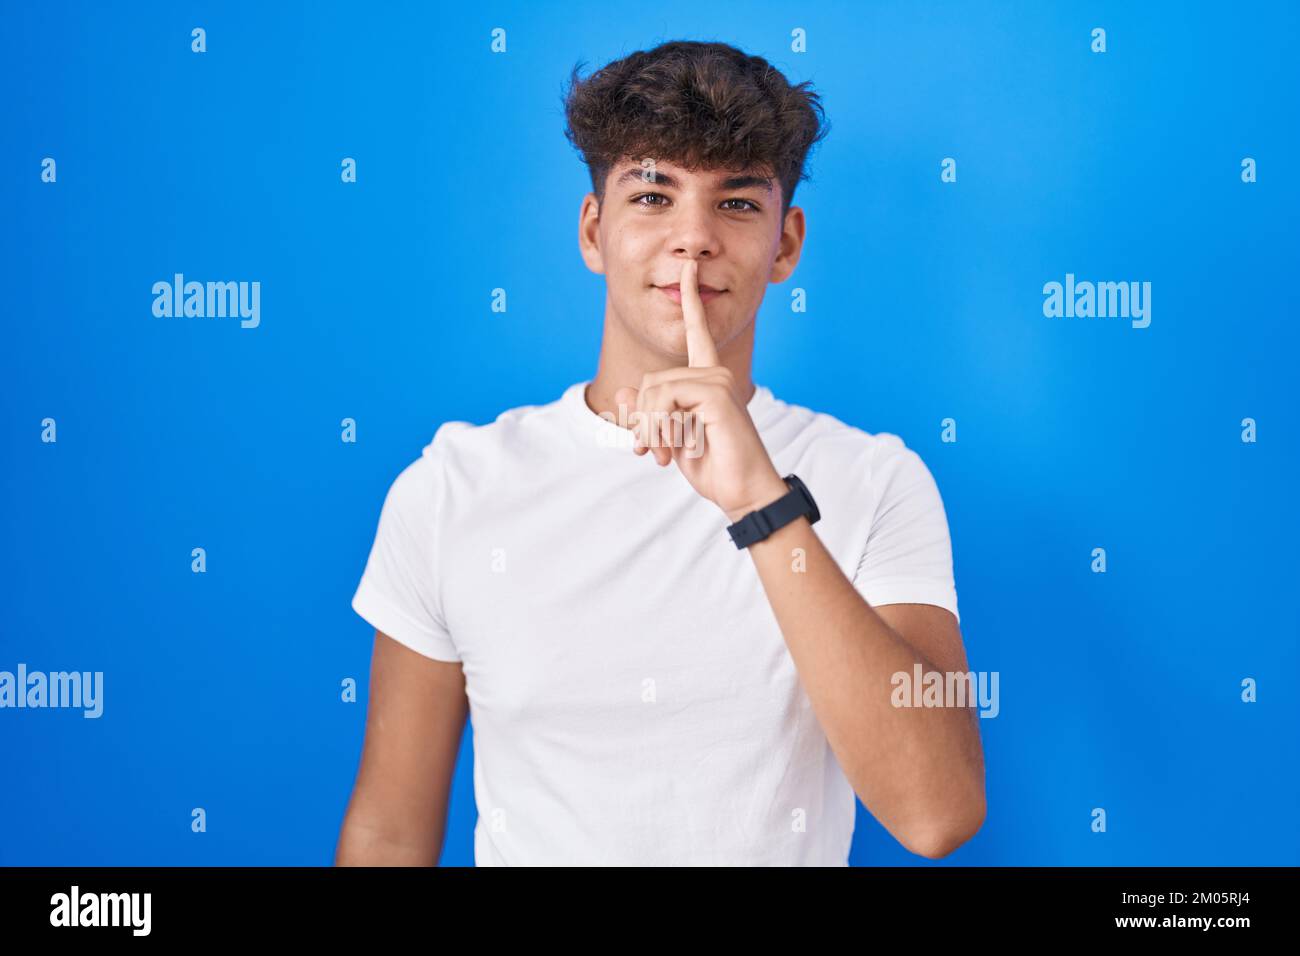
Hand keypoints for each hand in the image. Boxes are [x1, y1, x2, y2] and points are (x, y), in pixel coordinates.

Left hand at [614, 259, 788, 522]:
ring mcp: (717, 380)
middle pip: (650, 379)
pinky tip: (672, 449)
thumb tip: (621, 392)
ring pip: (653, 390)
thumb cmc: (713, 466)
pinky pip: (665, 398)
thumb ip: (647, 414)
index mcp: (707, 379)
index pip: (698, 332)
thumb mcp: (669, 438)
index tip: (689, 268)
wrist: (743, 492)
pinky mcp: (716, 393)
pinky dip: (658, 427)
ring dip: (648, 429)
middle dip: (641, 419)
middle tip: (648, 451)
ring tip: (661, 455)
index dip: (691, 300)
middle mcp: (715, 373)